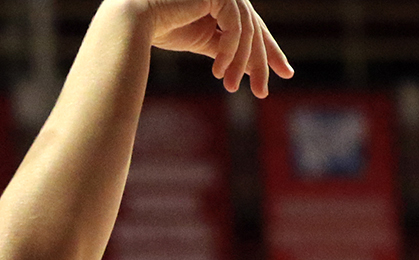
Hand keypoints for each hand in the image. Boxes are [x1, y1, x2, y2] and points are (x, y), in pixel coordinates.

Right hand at [131, 0, 293, 96]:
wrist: (134, 20)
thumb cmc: (161, 28)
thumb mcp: (202, 41)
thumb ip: (225, 48)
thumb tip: (246, 67)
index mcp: (224, 2)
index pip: (253, 28)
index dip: (269, 51)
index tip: (284, 73)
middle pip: (254, 30)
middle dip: (262, 61)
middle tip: (264, 92)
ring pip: (246, 32)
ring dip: (240, 64)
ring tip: (231, 88)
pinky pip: (234, 28)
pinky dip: (230, 52)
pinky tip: (219, 72)